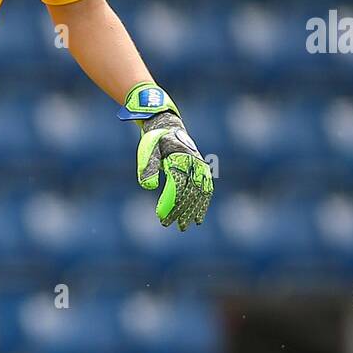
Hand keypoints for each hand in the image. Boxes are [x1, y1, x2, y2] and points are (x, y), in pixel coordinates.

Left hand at [118, 85, 212, 230]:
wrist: (168, 125)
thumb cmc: (155, 140)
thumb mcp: (147, 150)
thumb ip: (148, 168)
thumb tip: (149, 187)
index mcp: (179, 157)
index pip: (176, 186)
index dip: (170, 204)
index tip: (161, 218)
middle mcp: (193, 162)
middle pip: (189, 192)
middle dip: (182, 211)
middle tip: (173, 226)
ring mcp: (199, 166)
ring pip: (200, 192)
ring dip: (194, 210)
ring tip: (189, 225)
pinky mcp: (201, 169)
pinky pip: (205, 188)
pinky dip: (203, 203)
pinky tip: (199, 216)